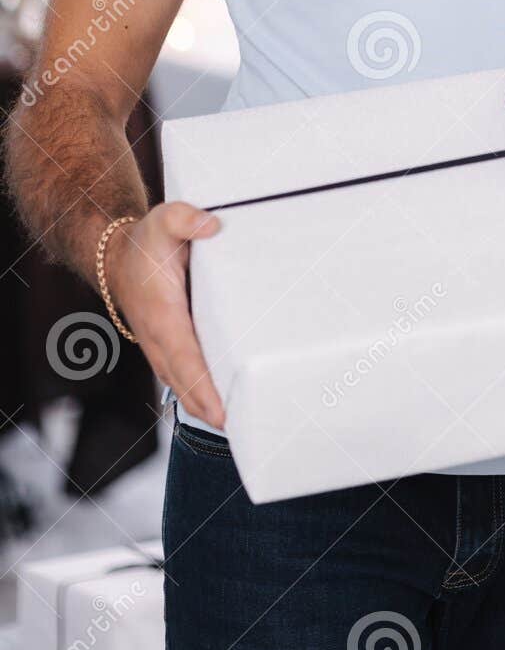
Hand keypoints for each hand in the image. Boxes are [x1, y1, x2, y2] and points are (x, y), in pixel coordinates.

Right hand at [107, 202, 225, 427]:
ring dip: (205, 408)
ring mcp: (159, 347)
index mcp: (161, 314)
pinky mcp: (166, 347)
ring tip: (239, 428)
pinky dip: (199, 396)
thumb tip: (211, 226)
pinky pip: (182, 377)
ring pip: (182, 385)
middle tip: (244, 431)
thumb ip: (186, 218)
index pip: (184, 356)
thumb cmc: (147, 241)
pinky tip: (220, 409)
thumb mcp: (165, 220)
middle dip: (209, 409)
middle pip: (185, 383)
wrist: (116, 257)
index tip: (220, 412)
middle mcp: (158, 338)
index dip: (202, 386)